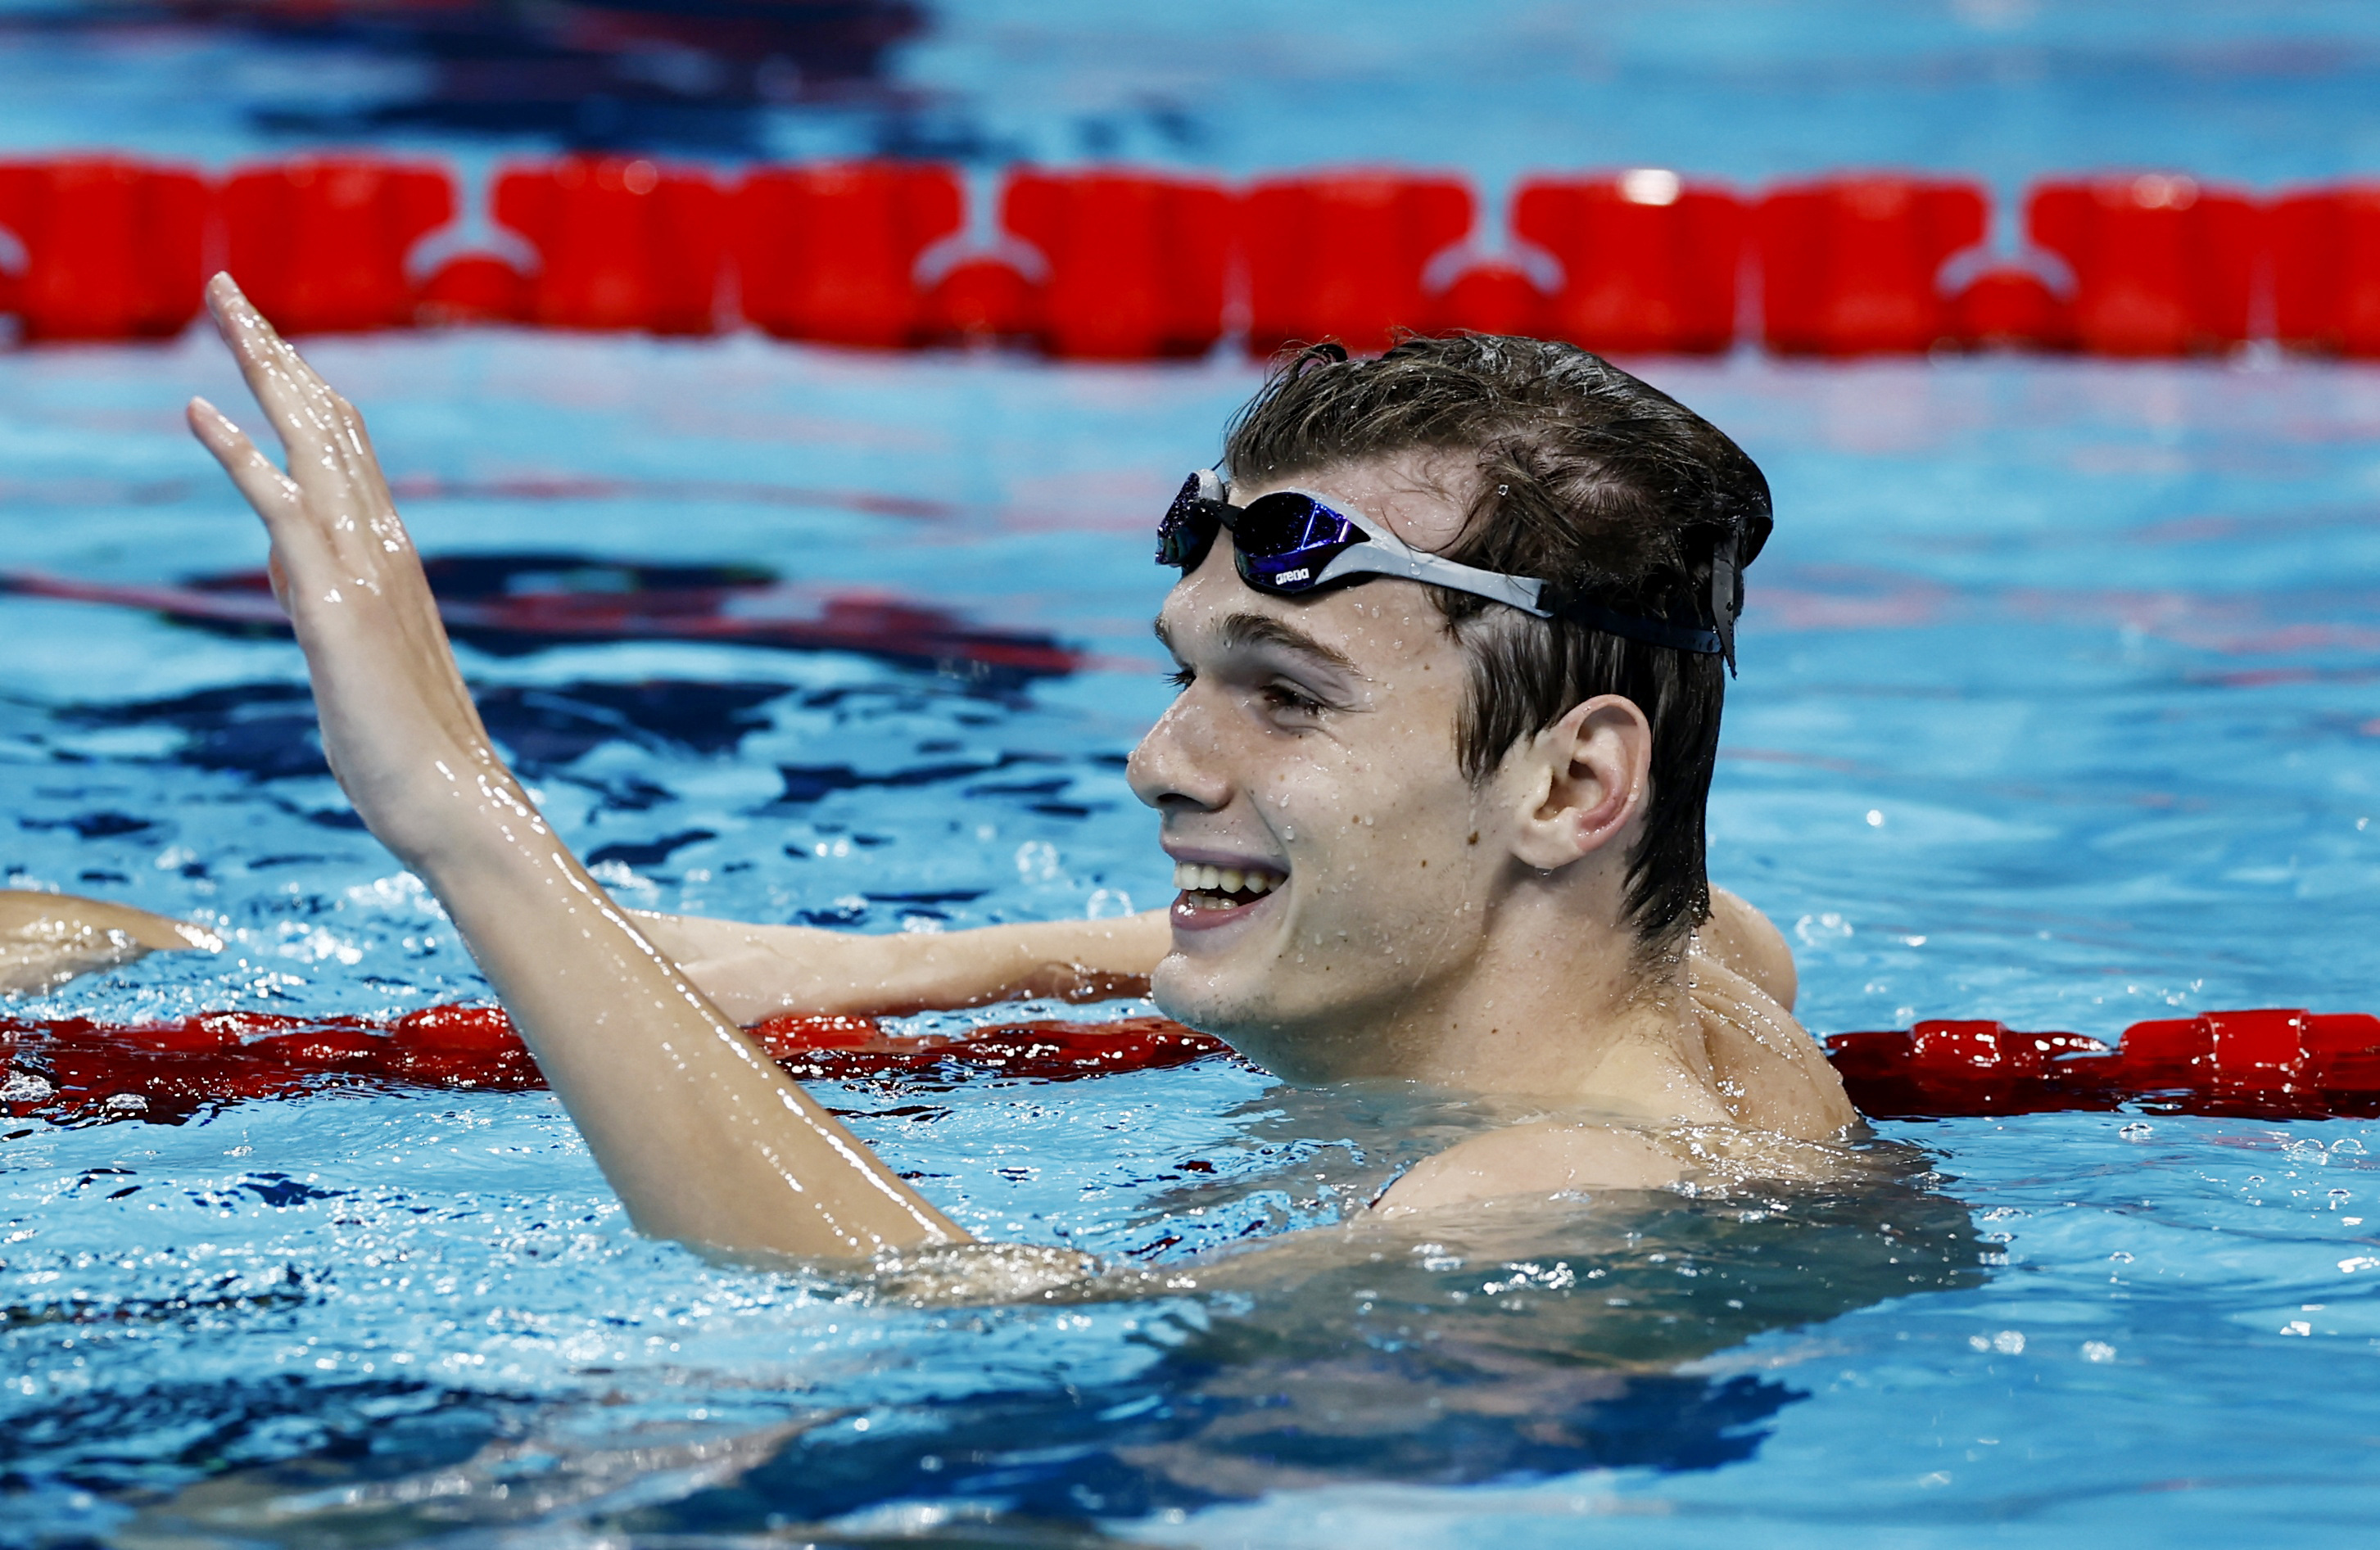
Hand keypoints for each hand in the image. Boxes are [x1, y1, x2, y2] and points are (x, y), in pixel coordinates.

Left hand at [185, 274, 500, 868]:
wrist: (456, 806)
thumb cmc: (412, 752)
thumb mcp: (354, 656)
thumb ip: (322, 597)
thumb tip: (283, 560)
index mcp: (391, 558)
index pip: (346, 449)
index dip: (303, 388)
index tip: (266, 339)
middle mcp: (383, 548)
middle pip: (328, 424)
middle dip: (274, 352)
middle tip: (228, 290)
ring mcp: (362, 574)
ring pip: (312, 446)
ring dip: (263, 371)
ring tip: (222, 309)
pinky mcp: (334, 609)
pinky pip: (283, 514)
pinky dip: (240, 458)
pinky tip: (200, 412)